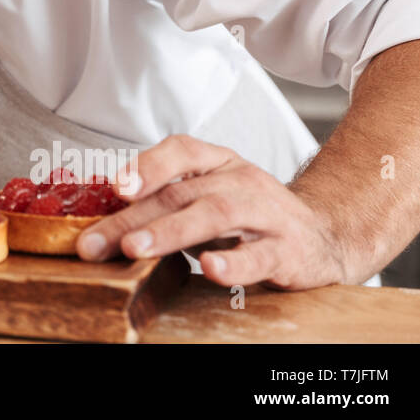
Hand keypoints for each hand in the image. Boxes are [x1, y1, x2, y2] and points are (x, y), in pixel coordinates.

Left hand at [74, 135, 348, 289]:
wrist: (324, 236)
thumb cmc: (250, 217)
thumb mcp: (209, 196)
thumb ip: (165, 200)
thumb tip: (102, 218)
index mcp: (218, 164)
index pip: (181, 151)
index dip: (147, 165)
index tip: (115, 187)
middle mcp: (240, 182)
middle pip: (181, 194)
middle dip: (132, 219)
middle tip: (95, 241)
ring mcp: (265, 214)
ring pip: (215, 215)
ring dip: (170, 232)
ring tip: (135, 248)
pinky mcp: (287, 251)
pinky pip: (259, 255)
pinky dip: (233, 263)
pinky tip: (209, 269)